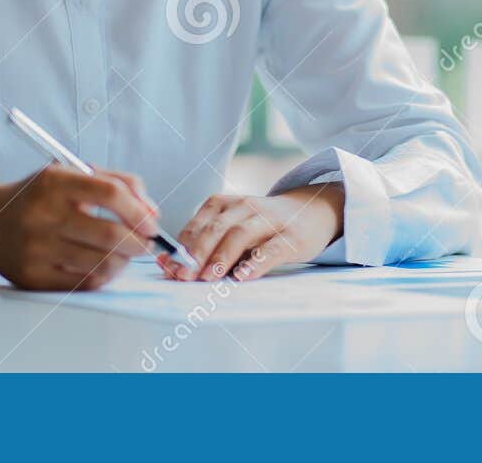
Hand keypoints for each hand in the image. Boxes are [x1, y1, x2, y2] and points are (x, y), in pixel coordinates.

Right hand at [0, 164, 159, 290]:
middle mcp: (42, 216)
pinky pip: (85, 283)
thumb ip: (118, 182)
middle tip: (146, 243)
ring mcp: (35, 250)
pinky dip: (105, 275)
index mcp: (54, 182)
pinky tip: (105, 265)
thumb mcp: (72, 173)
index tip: (152, 222)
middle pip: (110, 235)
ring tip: (126, 253)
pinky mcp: (32, 277)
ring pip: (101, 264)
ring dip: (125, 260)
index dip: (140, 210)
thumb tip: (153, 213)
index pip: (110, 194)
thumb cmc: (40, 196)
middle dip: (140, 242)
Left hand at [160, 183, 345, 282]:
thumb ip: (206, 244)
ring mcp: (271, 220)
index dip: (182, 246)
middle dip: (197, 252)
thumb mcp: (233, 227)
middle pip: (217, 227)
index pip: (199, 223)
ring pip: (241, 234)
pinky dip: (256, 262)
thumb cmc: (263, 226)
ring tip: (209, 277)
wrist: (313, 211)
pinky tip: (243, 275)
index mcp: (226, 204)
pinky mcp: (292, 237)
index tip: (168, 267)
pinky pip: (272, 248)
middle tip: (183, 275)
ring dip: (222, 256)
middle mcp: (246, 206)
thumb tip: (170, 266)